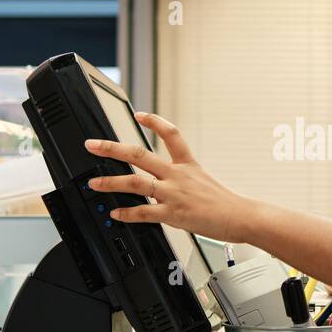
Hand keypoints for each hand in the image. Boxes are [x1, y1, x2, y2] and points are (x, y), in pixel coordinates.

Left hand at [84, 112, 252, 242]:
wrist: (239, 216)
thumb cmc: (223, 202)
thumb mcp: (203, 179)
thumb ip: (181, 177)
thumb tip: (159, 180)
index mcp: (187, 163)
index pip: (171, 133)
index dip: (154, 121)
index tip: (138, 114)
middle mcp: (177, 175)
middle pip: (140, 155)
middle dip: (112, 149)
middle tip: (92, 145)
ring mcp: (174, 193)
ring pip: (136, 183)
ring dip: (110, 183)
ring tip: (94, 183)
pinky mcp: (173, 214)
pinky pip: (144, 212)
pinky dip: (127, 214)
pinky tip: (116, 214)